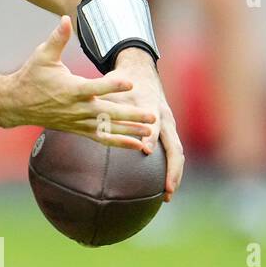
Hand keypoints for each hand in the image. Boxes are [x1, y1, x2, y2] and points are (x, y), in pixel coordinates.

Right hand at [0, 16, 155, 149]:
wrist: (14, 103)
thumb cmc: (31, 76)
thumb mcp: (42, 55)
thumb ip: (57, 38)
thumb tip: (65, 19)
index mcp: (70, 88)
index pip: (95, 87)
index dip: (113, 86)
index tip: (130, 83)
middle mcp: (76, 107)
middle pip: (107, 112)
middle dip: (130, 115)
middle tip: (151, 115)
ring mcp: (77, 120)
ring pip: (106, 129)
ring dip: (129, 131)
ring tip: (149, 132)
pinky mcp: (77, 128)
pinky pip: (100, 138)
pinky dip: (118, 142)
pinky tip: (136, 145)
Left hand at [106, 48, 185, 201]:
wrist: (140, 71)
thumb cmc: (122, 82)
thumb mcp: (113, 88)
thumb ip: (105, 99)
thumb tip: (89, 110)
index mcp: (151, 106)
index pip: (152, 124)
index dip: (148, 136)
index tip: (144, 150)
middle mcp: (164, 118)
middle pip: (174, 147)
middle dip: (172, 170)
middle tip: (166, 190)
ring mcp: (168, 125)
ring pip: (176, 153)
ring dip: (174, 174)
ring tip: (166, 196)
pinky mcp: (167, 130)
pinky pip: (172, 152)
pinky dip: (170, 169)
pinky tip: (162, 187)